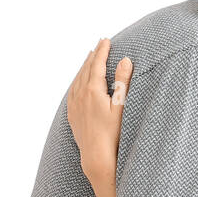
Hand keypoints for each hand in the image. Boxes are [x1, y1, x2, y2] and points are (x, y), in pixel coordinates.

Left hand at [67, 38, 132, 178]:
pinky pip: (72, 91)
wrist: (96, 156)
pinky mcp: (72, 115)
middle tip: (99, 45)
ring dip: (84, 67)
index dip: (102, 51)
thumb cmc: (112, 133)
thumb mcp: (121, 106)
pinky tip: (79, 82)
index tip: (106, 40)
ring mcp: (74, 105)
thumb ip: (122, 82)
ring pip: (77, 80)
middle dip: (93, 56)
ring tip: (89, 59)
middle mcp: (80, 95)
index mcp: (92, 90)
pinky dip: (77, 81)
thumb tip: (125, 60)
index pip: (97, 64)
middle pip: (85, 69)